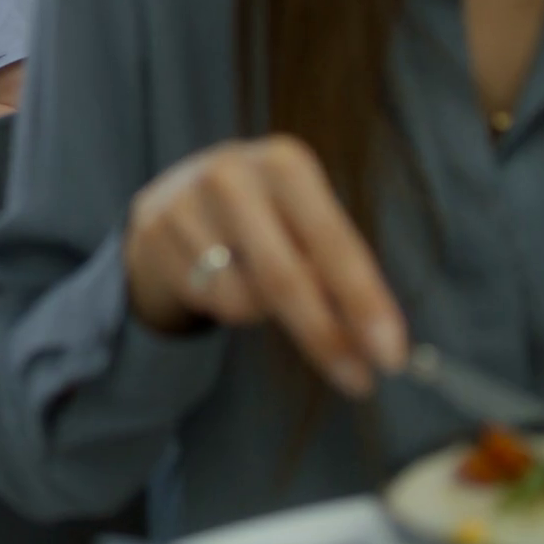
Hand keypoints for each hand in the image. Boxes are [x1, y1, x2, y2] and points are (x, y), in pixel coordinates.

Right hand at [122, 136, 408, 398]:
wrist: (175, 192)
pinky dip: (225, 304)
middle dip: (325, 335)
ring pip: (242, 300)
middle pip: (285, 278)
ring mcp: (185, 204)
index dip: (364, 302)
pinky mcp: (153, 233)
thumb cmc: (264, 213)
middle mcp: (231, 175)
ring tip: (254, 279)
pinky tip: (217, 275)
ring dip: (264, 314)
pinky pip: (207, 301)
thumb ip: (333, 264)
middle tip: (358, 380)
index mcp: (283, 162)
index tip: (390, 356)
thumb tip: (372, 340)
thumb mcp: (302, 217)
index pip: (333, 242)